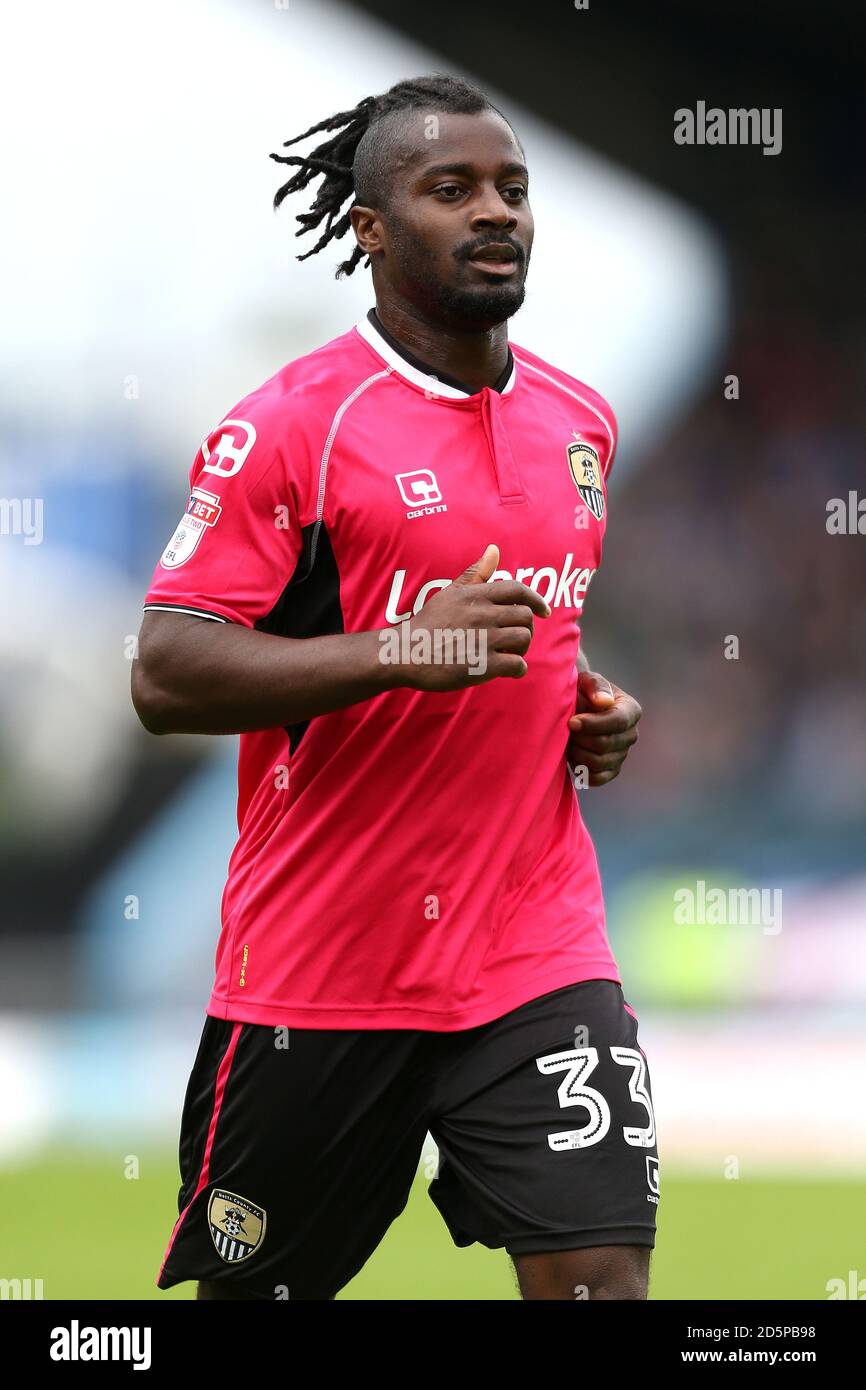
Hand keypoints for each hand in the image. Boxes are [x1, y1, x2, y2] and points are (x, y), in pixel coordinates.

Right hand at [389, 544, 549, 692]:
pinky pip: (517, 665)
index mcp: (475, 596)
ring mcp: (484, 640)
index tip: (544, 611)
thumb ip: (475, 574)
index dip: (536, 599)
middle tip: (516, 637)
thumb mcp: (449, 593)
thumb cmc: (429, 624)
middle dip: (526, 627)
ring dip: (522, 648)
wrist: (406, 654)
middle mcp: (482, 614)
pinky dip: (518, 668)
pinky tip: (509, 670)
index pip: (517, 590)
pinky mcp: (482, 665)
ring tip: (510, 653)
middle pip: (525, 616)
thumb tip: (494, 550)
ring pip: (524, 639)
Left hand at [566, 670, 640, 786]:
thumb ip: (596, 685)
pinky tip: (571, 756)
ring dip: (577, 753)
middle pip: (605, 744)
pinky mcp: (611, 769)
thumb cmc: (582, 690)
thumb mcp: (587, 680)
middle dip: (580, 738)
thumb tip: (603, 702)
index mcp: (631, 710)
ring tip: (566, 740)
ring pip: (598, 762)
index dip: (593, 724)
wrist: (576, 706)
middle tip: (564, 730)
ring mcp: (622, 754)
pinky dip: (581, 770)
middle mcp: (631, 734)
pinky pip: (598, 778)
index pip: (618, 721)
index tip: (571, 722)